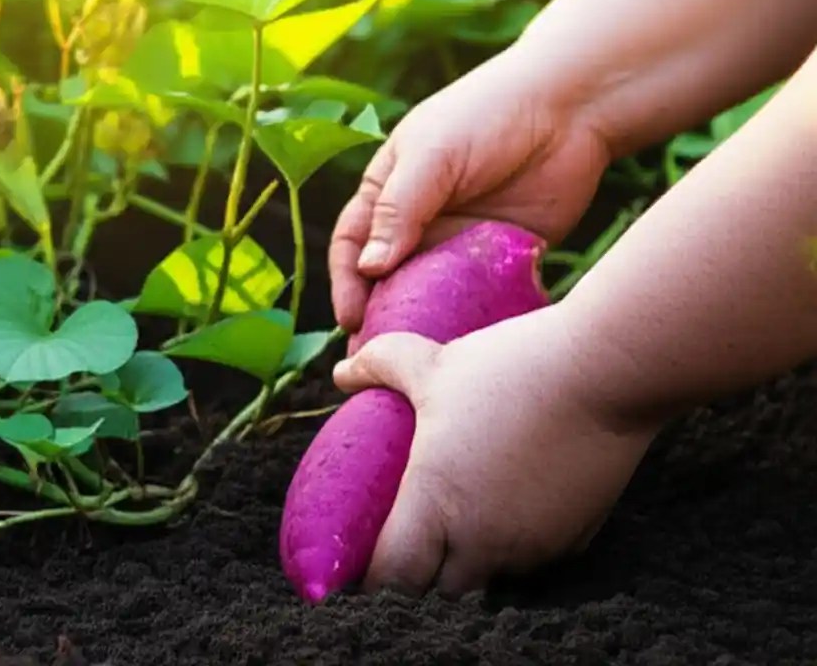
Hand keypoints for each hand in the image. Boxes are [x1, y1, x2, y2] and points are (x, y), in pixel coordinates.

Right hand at [329, 49, 612, 334]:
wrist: (570, 108)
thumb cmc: (487, 114)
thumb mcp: (431, 155)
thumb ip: (399, 209)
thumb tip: (368, 268)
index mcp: (389, 193)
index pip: (353, 244)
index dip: (346, 282)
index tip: (350, 319)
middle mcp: (419, 224)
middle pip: (386, 281)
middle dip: (377, 320)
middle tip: (372, 360)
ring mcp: (459, 244)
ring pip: (429, 297)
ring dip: (419, 330)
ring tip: (413, 366)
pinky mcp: (501, 260)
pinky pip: (478, 298)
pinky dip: (468, 323)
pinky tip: (464, 349)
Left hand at [331, 305, 661, 597]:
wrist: (607, 369)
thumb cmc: (511, 368)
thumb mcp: (434, 363)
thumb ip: (382, 367)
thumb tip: (343, 370)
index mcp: (438, 506)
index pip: (393, 574)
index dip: (373, 571)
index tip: (364, 555)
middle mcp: (484, 540)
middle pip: (439, 586)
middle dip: (420, 570)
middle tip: (407, 537)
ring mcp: (534, 546)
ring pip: (488, 577)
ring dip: (468, 561)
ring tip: (456, 524)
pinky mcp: (574, 538)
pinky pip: (532, 560)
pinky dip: (513, 546)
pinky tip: (507, 508)